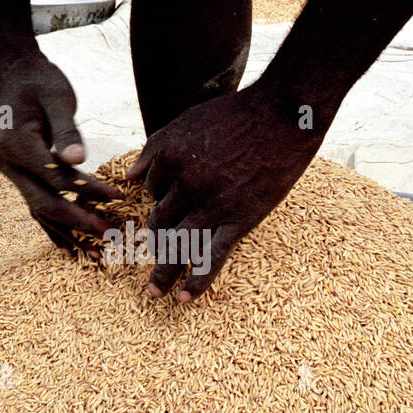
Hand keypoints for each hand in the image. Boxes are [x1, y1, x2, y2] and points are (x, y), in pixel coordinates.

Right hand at [0, 53, 120, 251]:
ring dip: (66, 233)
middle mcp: (6, 163)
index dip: (87, 191)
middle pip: (42, 202)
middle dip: (77, 222)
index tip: (117, 198)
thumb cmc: (39, 81)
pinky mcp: (15, 174)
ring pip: (37, 210)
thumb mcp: (57, 97)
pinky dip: (54, 225)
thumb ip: (67, 130)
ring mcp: (7, 171)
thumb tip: (79, 160)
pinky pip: (35, 204)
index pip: (55, 177)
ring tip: (94, 252)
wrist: (12, 73)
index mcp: (16, 144)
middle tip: (108, 235)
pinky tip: (72, 247)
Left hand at [126, 84, 322, 300]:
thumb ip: (154, 148)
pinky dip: (196, 281)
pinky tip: (183, 298)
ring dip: (163, 271)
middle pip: (159, 221)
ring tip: (153, 291)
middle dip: (155, 238)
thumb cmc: (236, 114)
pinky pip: (211, 257)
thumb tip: (129, 177)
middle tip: (154, 252)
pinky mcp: (238, 220)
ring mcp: (211, 205)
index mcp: (171, 158)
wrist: (283, 114)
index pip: (152, 189)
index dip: (160, 196)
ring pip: (177, 245)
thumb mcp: (186, 122)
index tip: (174, 199)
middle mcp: (186, 185)